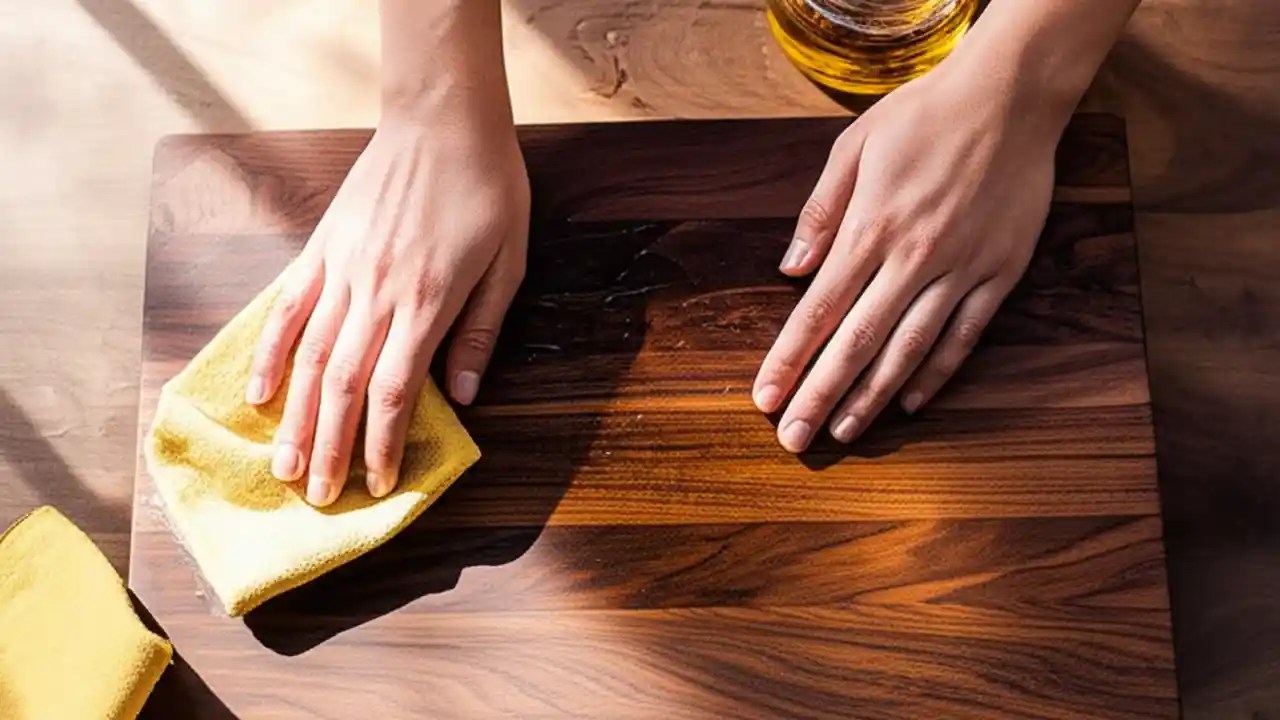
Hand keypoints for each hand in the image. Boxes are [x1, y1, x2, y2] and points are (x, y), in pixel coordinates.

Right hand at [246, 118, 528, 504]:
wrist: (443, 120)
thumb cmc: (487, 189)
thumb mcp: (508, 262)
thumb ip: (480, 331)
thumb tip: (465, 396)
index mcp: (428, 303)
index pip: (396, 393)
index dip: (384, 445)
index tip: (379, 485)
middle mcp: (377, 294)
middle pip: (345, 387)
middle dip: (331, 449)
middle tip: (318, 499)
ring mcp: (342, 270)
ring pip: (310, 358)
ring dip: (295, 418)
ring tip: (282, 467)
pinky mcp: (321, 247)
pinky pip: (288, 307)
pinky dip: (270, 352)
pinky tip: (259, 392)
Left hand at [753, 59, 1060, 452]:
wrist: (1010, 94)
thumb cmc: (923, 115)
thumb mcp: (854, 147)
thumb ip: (819, 213)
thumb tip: (790, 270)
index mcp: (870, 227)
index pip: (818, 311)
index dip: (788, 360)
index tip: (766, 398)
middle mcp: (913, 257)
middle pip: (857, 343)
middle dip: (820, 395)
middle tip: (794, 440)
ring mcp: (961, 269)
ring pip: (909, 349)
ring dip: (872, 397)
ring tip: (844, 433)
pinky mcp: (1000, 272)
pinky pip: (964, 335)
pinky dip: (936, 373)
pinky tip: (910, 402)